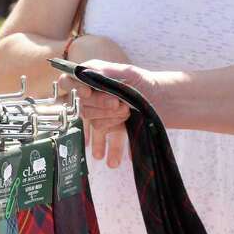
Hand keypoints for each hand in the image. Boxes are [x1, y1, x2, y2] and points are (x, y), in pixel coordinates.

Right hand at [55, 35, 134, 168]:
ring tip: (127, 116)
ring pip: (93, 122)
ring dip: (110, 120)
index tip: (86, 93)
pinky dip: (110, 149)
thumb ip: (107, 72)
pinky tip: (113, 161)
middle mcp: (90, 96)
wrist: (163, 102)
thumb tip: (87, 73)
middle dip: (101, 105)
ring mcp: (97, 113)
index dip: (73, 87)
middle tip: (120, 105)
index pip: (69, 81)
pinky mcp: (107, 128)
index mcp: (91, 77)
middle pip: (83, 104)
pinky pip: (103, 140)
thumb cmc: (145, 82)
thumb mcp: (129, 72)